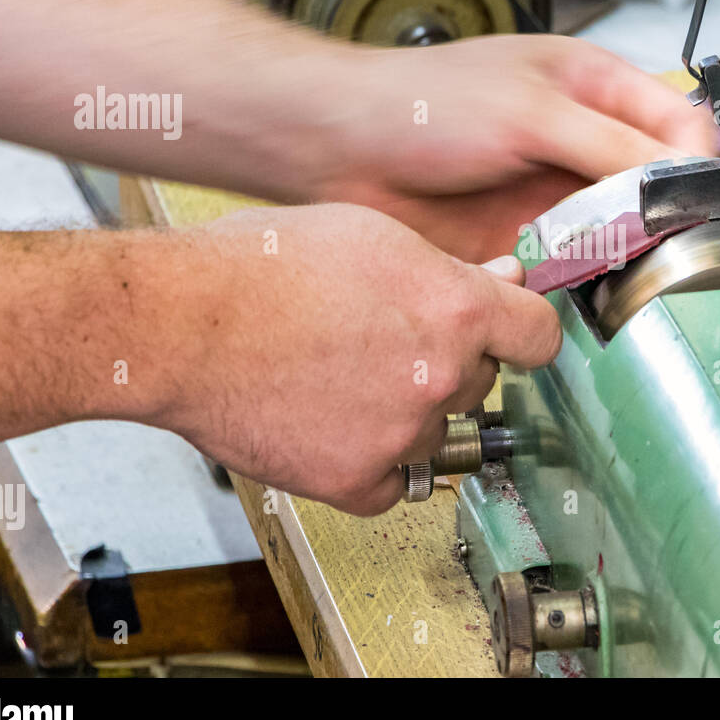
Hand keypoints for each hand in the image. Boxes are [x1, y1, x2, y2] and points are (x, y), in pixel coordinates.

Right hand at [158, 205, 560, 515]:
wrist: (180, 323)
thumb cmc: (259, 265)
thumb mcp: (371, 236)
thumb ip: (446, 270)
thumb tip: (500, 282)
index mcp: (457, 309)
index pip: (539, 336)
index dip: (522, 334)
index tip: (510, 338)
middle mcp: (441, 376)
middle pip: (479, 383)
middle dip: (444, 364)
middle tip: (383, 344)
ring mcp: (402, 434)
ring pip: (432, 432)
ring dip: (402, 414)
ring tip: (338, 378)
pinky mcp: (355, 480)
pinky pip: (392, 483)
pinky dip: (368, 464)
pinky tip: (330, 425)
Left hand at [300, 34, 717, 262]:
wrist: (342, 151)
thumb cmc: (423, 103)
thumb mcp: (533, 113)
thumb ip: (611, 144)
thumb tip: (684, 170)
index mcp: (592, 86)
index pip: (674, 122)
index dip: (697, 159)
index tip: (705, 197)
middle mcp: (580, 140)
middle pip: (652, 182)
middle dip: (663, 211)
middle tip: (664, 238)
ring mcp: (553, 192)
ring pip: (618, 229)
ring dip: (623, 248)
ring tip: (617, 258)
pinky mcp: (526, 238)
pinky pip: (574, 264)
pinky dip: (582, 275)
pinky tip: (575, 276)